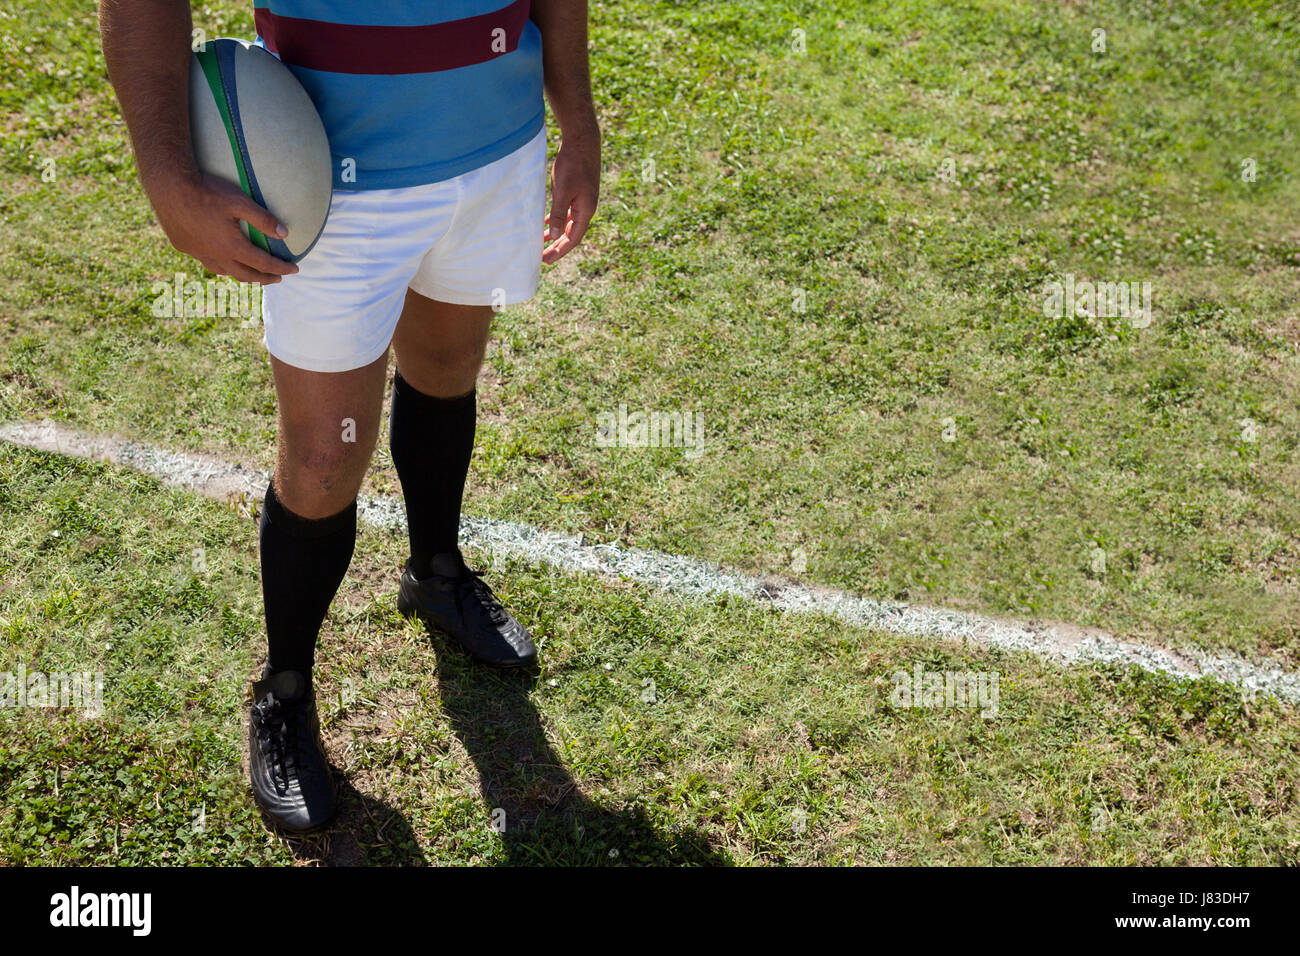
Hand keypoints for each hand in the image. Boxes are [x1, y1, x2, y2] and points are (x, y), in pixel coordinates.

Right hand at [149, 172, 298, 283]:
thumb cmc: (207, 191)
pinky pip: (207, 262)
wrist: (168, 186)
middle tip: (278, 278)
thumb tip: (285, 234)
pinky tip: (222, 261)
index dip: (281, 267)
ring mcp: (198, 253)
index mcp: (233, 247)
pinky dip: (221, 266)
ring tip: (253, 274)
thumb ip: (263, 219)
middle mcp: (216, 256)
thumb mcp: (240, 202)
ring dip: (243, 275)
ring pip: (225, 272)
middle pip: (246, 275)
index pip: (264, 264)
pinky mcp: (183, 246)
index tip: (295, 269)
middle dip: (265, 278)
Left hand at [543, 129, 599, 263]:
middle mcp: (585, 208)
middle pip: (571, 234)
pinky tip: (546, 224)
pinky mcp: (575, 192)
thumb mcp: (563, 190)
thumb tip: (556, 235)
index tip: (547, 260)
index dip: (561, 250)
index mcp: (585, 210)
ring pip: (568, 224)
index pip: (573, 238)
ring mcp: (581, 200)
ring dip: (556, 234)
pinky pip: (565, 212)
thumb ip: (560, 213)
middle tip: (543, 258)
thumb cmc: (574, 164)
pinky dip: (556, 220)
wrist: (582, 141)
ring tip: (542, 244)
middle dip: (557, 246)